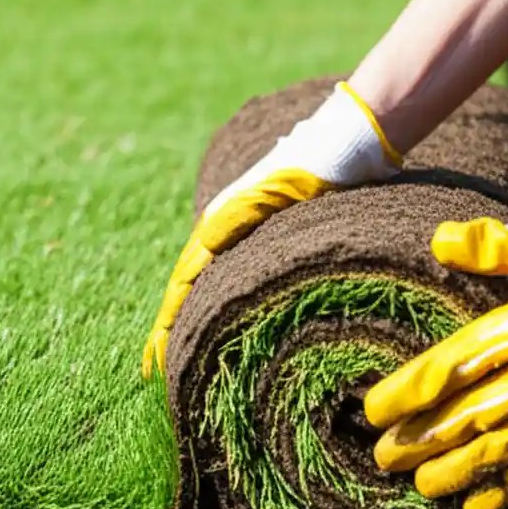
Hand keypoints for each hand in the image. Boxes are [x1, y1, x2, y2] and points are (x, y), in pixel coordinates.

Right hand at [141, 82, 399, 377]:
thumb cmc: (320, 161)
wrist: (355, 137)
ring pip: (207, 283)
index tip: (152, 363)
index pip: (182, 283)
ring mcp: (245, 233)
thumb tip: (204, 247)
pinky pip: (233, 276)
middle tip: (156, 370)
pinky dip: (218, 301)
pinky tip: (220, 317)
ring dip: (190, 317)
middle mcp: (225, 229)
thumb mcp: (279, 186)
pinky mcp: (270, 236)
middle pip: (188, 288)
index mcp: (220, 221)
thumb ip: (241, 212)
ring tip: (177, 352)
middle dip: (170, 329)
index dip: (166, 325)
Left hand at [366, 178, 507, 508]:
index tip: (372, 412)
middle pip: (471, 414)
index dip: (408, 394)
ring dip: (460, 471)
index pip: (451, 366)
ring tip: (422, 486)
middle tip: (382, 459)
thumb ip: (495, 246)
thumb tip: (439, 239)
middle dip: (422, 440)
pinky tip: (481, 504)